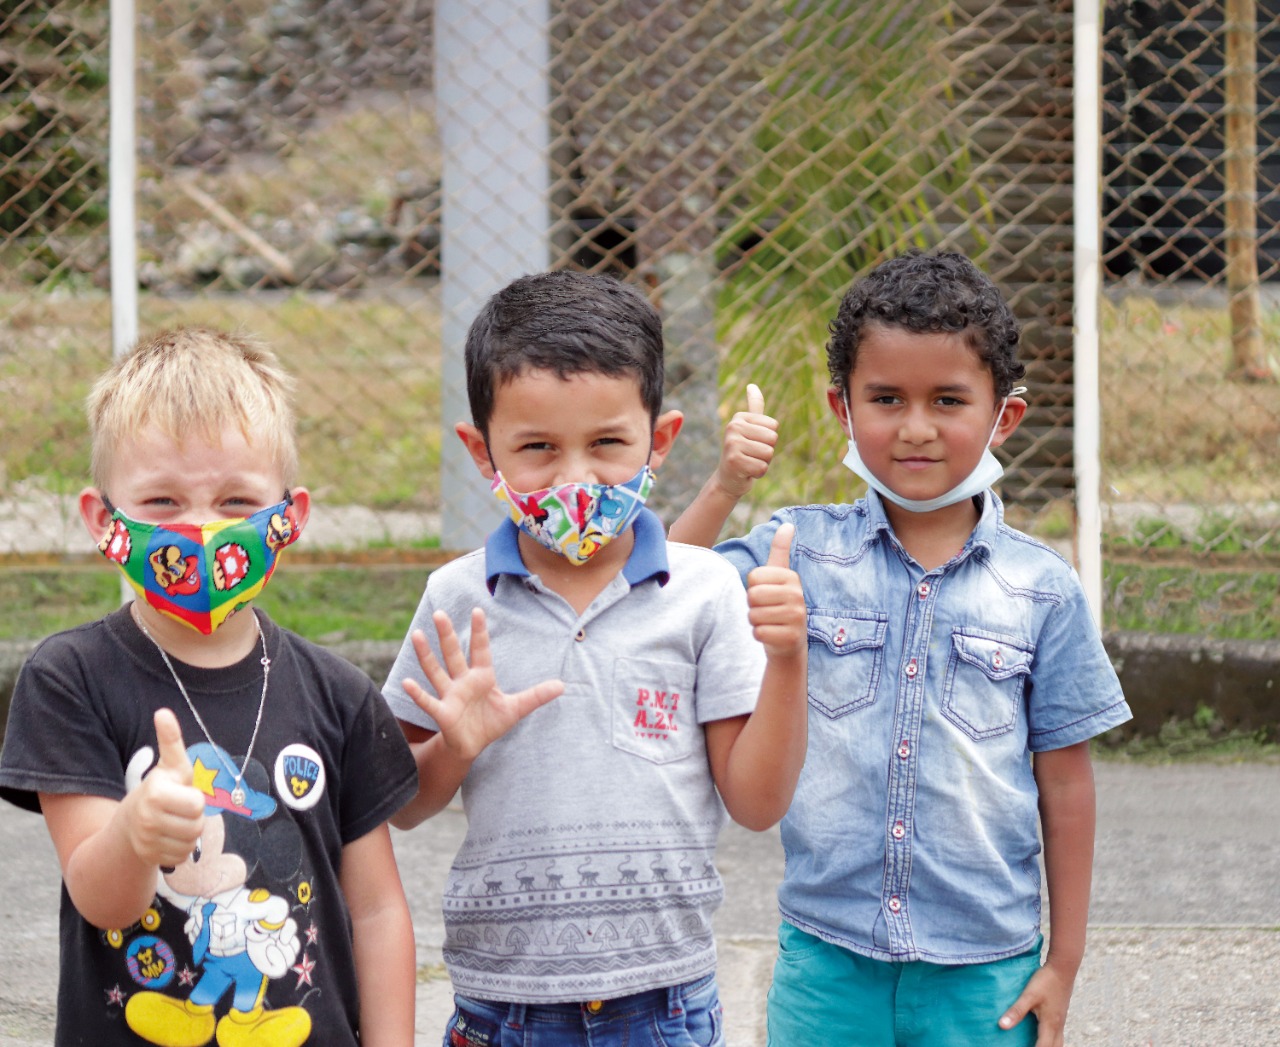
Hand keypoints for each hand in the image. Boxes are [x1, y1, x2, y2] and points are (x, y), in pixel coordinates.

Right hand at [124, 709, 204, 868]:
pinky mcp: (149, 858)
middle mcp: (146, 819)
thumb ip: (171, 741)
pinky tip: (169, 838)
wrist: (129, 823)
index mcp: (154, 793)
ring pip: (191, 842)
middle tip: (180, 810)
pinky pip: (182, 856)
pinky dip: (180, 848)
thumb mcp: (169, 766)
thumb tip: (163, 712)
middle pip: (197, 825)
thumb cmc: (158, 789)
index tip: (181, 794)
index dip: (195, 799)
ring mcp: (146, 841)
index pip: (197, 804)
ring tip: (175, 822)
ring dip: (189, 833)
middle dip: (194, 817)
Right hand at [403, 608, 563, 761]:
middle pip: (453, 654)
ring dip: (426, 655)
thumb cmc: (490, 723)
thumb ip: (536, 696)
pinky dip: (417, 693)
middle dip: (447, 635)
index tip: (478, 611)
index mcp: (481, 676)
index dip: (479, 632)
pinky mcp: (442, 713)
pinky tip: (406, 681)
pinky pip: (428, 701)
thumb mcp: (516, 709)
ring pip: (436, 671)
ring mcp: (450, 695)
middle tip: (439, 613)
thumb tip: (563, 685)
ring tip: (417, 635)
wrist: (472, 746)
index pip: (480, 650)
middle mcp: (462, 681)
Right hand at [714, 383, 777, 498]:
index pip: (774, 426)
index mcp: (740, 417)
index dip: (768, 439)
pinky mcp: (734, 461)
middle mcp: (733, 427)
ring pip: (768, 453)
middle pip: (772, 439)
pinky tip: (746, 472)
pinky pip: (762, 467)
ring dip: (762, 462)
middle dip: (767, 452)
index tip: (754, 443)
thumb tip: (752, 385)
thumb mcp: (749, 428)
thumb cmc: (744, 451)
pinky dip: (757, 473)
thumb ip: (754, 407)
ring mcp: (732, 444)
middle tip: (752, 455)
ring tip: (749, 462)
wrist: (728, 479)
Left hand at [746, 524, 805, 658]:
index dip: (753, 588)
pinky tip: (771, 635)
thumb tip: (787, 524)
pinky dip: (759, 636)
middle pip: (752, 595)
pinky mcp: (791, 637)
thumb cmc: (778, 606)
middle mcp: (797, 595)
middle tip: (766, 611)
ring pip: (753, 615)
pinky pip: (758, 633)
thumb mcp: (780, 577)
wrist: (789, 644)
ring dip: (755, 622)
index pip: (753, 577)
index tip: (767, 595)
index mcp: (791, 577)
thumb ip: (780, 551)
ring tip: (769, 622)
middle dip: (753, 606)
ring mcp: (796, 617)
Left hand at [999, 960, 1075, 1046]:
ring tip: (1037, 1045)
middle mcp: (1058, 1026)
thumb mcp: (1029, 995)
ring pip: (1059, 1042)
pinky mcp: (1061, 1014)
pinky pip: (1058, 1034)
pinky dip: (1051, 1041)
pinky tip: (1042, 1035)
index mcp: (1050, 1025)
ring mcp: (1061, 1020)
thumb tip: (1001, 1026)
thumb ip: (1016, 1011)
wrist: (1063, 967)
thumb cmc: (1046, 981)